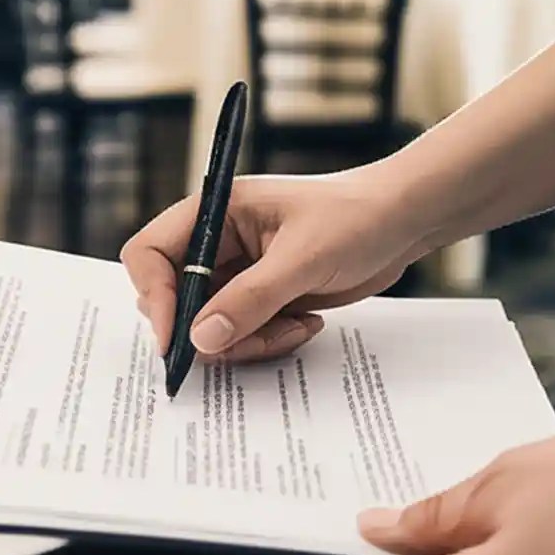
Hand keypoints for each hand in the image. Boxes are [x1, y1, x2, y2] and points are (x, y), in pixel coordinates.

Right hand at [121, 170, 429, 360]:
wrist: (404, 222)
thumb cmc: (357, 217)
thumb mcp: (302, 257)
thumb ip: (250, 299)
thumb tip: (200, 338)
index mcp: (215, 213)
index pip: (150, 253)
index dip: (155, 295)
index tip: (176, 337)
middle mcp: (218, 243)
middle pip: (175, 300)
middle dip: (208, 330)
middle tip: (248, 339)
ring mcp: (238, 273)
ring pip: (209, 327)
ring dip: (247, 340)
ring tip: (294, 326)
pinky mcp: (261, 298)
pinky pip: (242, 335)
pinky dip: (268, 340)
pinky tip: (306, 323)